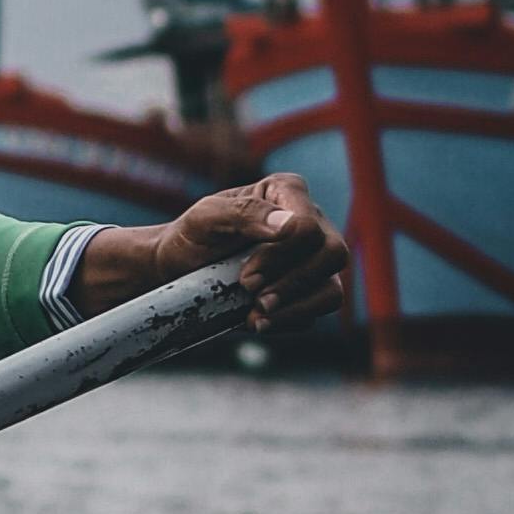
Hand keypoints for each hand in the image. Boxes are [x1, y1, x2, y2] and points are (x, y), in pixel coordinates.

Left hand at [77, 172, 348, 331]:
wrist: (180, 269)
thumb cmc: (194, 235)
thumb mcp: (206, 217)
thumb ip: (245, 213)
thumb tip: (291, 226)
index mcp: (288, 192)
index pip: (309, 226)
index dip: (281, 256)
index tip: (245, 275)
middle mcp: (312, 222)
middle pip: (332, 255)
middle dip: (292, 283)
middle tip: (250, 294)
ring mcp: (315, 258)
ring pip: (333, 288)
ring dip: (297, 308)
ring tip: (257, 317)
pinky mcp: (311, 289)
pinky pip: (319, 310)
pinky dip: (291, 321)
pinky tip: (258, 322)